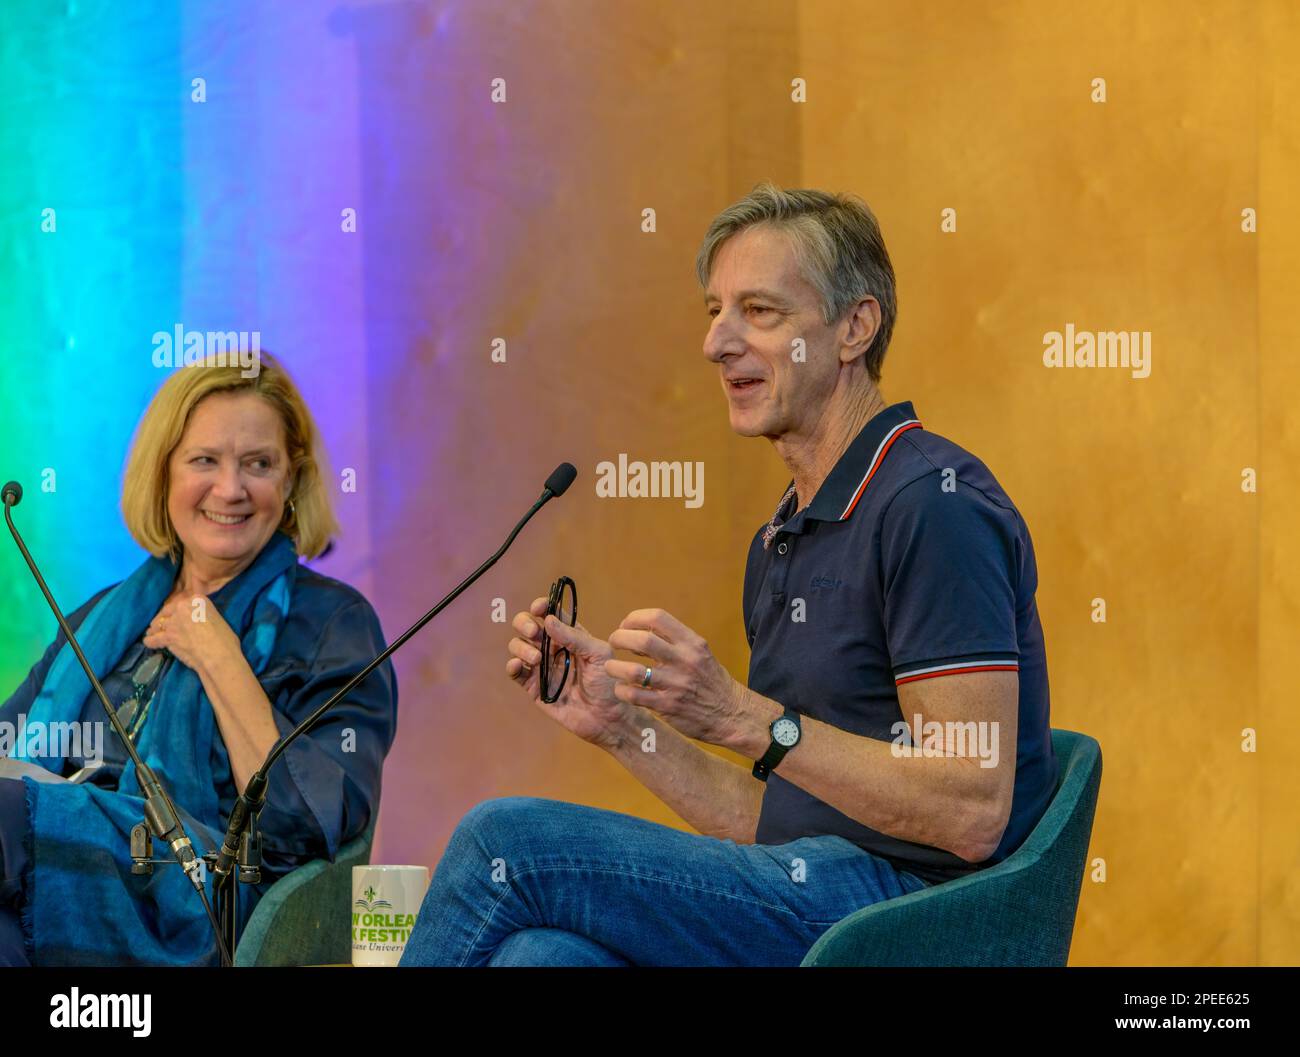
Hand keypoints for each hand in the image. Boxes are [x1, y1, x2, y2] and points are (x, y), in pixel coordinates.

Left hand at [142, 592, 239, 675]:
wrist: (220, 655)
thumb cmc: (226, 640)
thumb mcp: (217, 618)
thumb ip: (203, 615)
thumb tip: (198, 621)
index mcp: (198, 600)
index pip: (181, 603)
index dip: (177, 611)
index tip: (176, 616)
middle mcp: (184, 607)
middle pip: (167, 611)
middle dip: (164, 618)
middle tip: (163, 625)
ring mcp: (174, 622)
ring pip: (158, 624)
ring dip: (155, 629)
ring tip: (152, 633)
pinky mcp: (167, 636)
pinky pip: (153, 639)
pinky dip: (150, 641)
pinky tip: (149, 642)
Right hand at [505, 597, 631, 749]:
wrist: (608, 719)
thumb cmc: (608, 683)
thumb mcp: (598, 655)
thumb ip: (574, 637)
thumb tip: (547, 619)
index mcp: (570, 636)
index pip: (550, 614)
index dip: (541, 606)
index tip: (539, 608)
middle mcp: (552, 648)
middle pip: (526, 626)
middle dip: (524, 623)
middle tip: (533, 633)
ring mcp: (541, 667)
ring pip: (517, 646)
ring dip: (521, 647)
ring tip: (537, 660)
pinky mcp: (534, 687)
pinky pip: (516, 672)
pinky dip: (512, 666)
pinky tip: (518, 666)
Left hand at [605, 608, 751, 746]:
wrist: (732, 714)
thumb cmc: (711, 682)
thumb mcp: (700, 653)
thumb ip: (674, 642)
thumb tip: (639, 632)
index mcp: (692, 643)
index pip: (657, 617)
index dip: (634, 618)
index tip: (625, 626)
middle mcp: (685, 660)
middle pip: (642, 639)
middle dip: (619, 638)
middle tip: (614, 643)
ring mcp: (676, 684)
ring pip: (632, 670)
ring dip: (614, 667)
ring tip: (610, 668)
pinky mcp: (668, 707)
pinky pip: (634, 696)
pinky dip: (621, 690)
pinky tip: (621, 689)